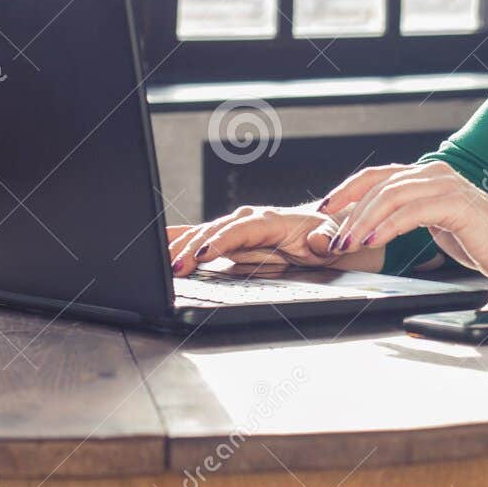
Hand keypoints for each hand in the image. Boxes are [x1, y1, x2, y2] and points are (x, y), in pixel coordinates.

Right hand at [165, 200, 379, 275]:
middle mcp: (250, 220)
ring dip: (179, 245)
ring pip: (203, 234)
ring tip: (154, 256)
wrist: (327, 232)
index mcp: (272, 220)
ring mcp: (238, 229)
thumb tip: (317, 240)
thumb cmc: (328, 237)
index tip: (202, 256)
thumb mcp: (332, 240)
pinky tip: (158, 243)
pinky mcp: (231, 239)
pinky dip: (180, 239)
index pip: (241, 231)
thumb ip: (323, 241)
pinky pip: (202, 238)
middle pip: (215, 233)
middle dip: (192, 249)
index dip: (220, 243)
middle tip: (171, 266)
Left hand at [319, 161, 487, 283]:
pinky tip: (372, 241)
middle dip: (348, 211)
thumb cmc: (480, 240)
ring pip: (390, 196)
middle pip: (378, 185)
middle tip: (331, 238)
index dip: (346, 189)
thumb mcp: (435, 225)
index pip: (377, 176)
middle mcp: (434, 173)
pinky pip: (411, 212)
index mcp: (427, 176)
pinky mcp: (456, 204)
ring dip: (362, 221)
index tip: (324, 208)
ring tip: (346, 243)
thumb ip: (408, 217)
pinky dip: (387, 226)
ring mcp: (446, 186)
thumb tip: (373, 227)